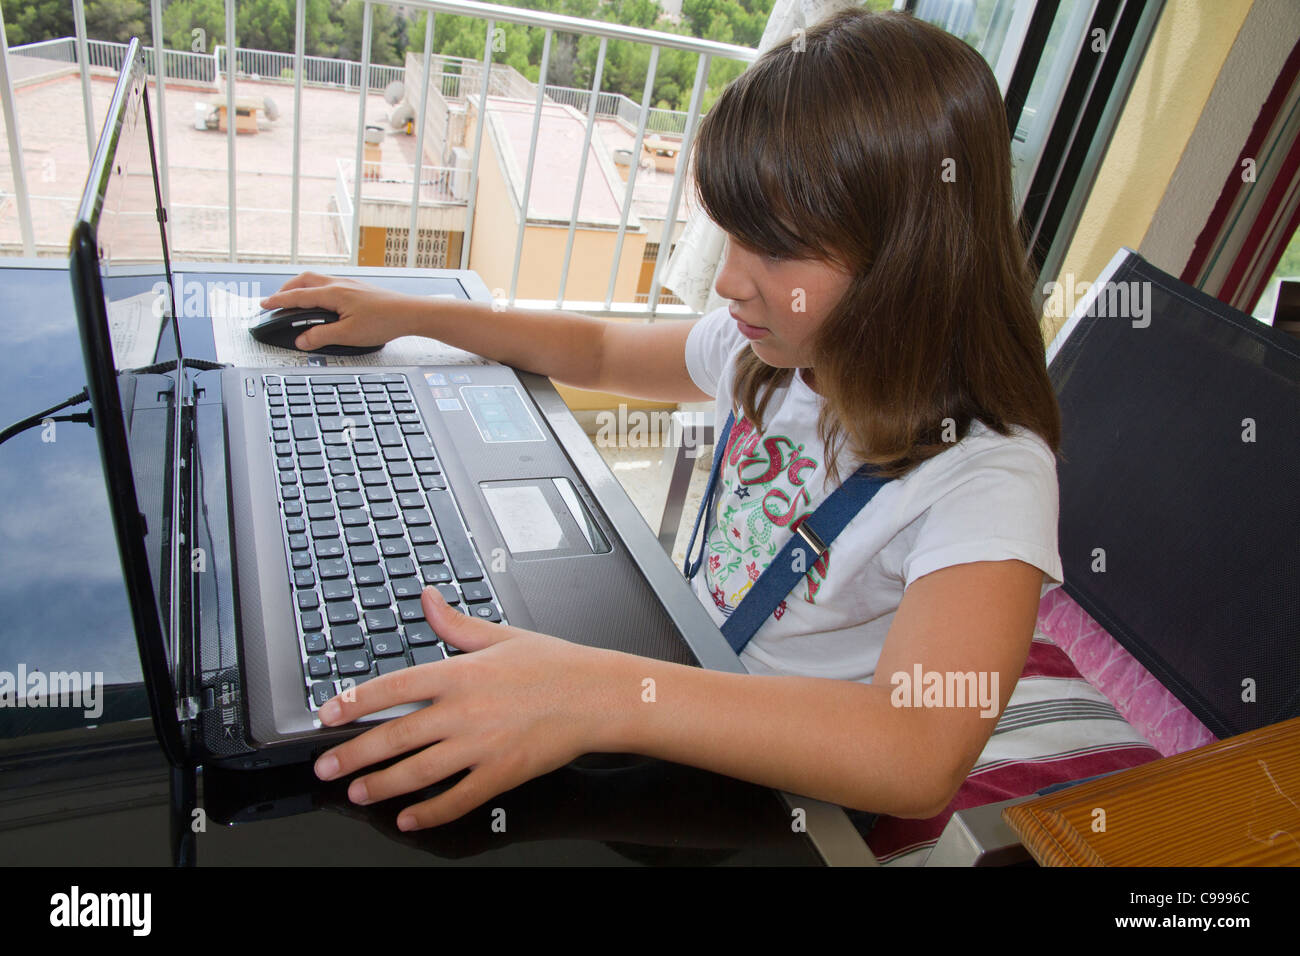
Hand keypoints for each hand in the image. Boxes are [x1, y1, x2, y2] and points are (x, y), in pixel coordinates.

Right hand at [258, 272, 418, 350]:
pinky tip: (320, 300)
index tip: (264, 305)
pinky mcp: (357, 289)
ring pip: (316, 280)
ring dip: (301, 287)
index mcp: (333, 293)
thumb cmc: (384, 321)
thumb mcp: (348, 335)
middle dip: (286, 290)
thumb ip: (321, 336)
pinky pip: (328, 283)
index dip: (278, 301)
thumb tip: (302, 340)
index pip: (297, 296)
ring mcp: (349, 284)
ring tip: (294, 300)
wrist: (410, 313)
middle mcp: (339, 284)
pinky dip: (316, 289)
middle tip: (275, 301)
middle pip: (304, 280)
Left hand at [312, 587, 623, 829]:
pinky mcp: (501, 773)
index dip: (354, 702)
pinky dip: (430, 812)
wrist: (598, 696)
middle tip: (325, 767)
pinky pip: (457, 798)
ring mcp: (482, 746)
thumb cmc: (555, 665)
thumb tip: (428, 599)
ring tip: (357, 793)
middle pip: (395, 736)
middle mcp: (464, 711)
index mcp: (460, 673)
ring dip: (381, 785)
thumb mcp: (501, 636)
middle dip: (353, 754)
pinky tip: (409, 818)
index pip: (393, 687)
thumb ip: (456, 624)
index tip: (328, 714)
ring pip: (418, 772)